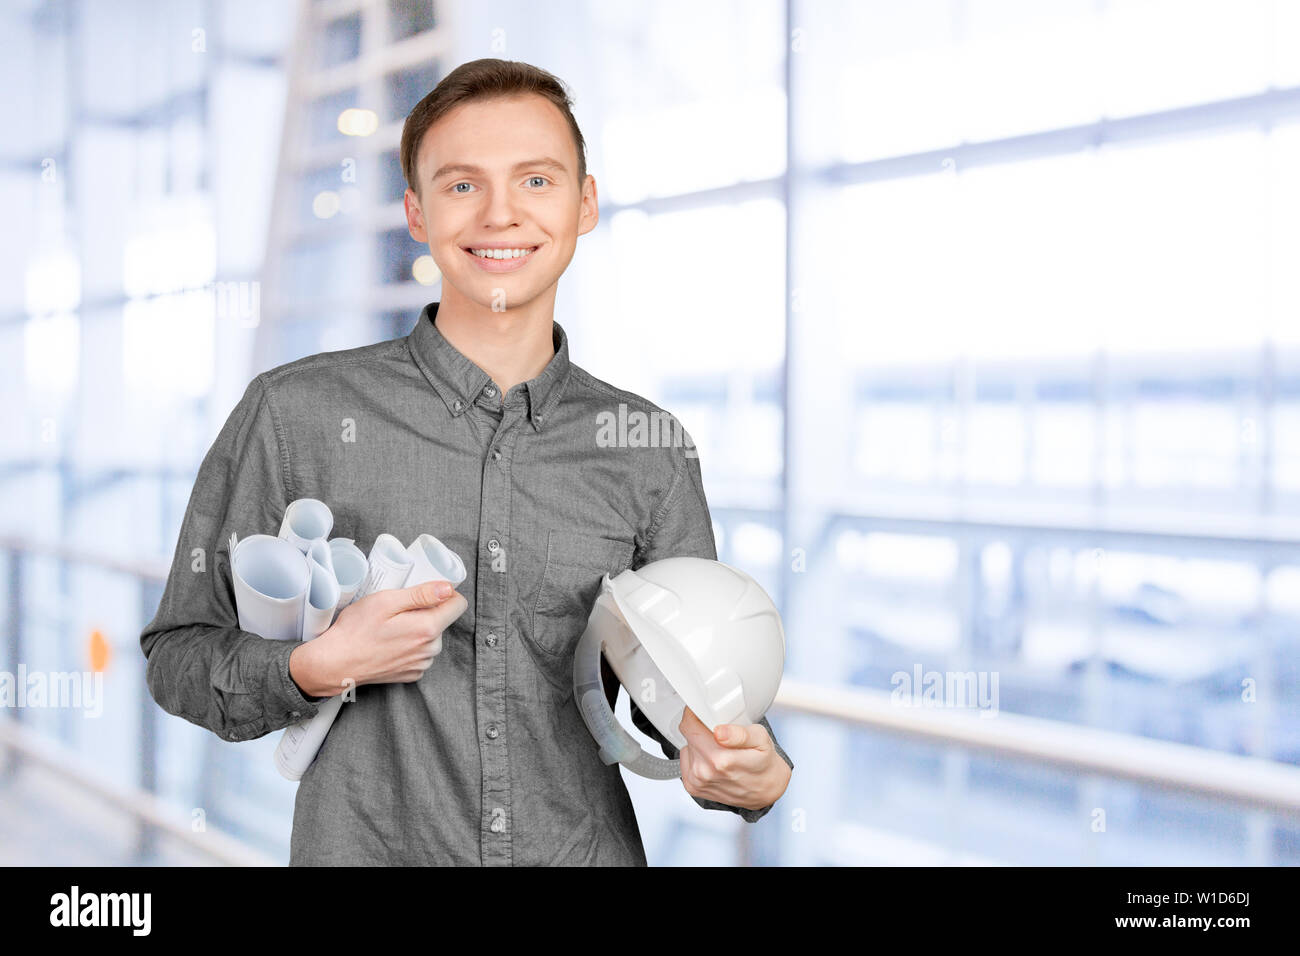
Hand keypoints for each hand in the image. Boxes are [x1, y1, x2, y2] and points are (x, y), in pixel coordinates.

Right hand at [289, 580, 467, 696]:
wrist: (335, 663)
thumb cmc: (356, 630)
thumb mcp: (386, 601)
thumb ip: (422, 594)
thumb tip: (449, 588)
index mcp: (427, 629)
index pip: (458, 604)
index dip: (444, 593)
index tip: (426, 591)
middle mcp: (430, 650)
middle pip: (442, 620)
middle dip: (426, 612)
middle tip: (397, 611)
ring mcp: (421, 664)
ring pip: (431, 637)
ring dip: (417, 629)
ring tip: (390, 628)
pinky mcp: (412, 674)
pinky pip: (420, 652)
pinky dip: (409, 645)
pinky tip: (389, 643)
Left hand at [677, 707, 790, 811]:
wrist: (764, 790)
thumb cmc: (763, 764)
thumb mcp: (761, 740)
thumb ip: (740, 733)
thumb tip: (719, 732)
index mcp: (719, 758)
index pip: (689, 725)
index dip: (697, 714)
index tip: (707, 714)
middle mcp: (704, 772)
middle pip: (689, 735)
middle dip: (702, 729)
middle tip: (721, 734)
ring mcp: (697, 781)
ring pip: (689, 747)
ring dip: (700, 744)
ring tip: (720, 750)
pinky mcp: (692, 787)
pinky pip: (687, 761)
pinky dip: (697, 758)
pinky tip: (713, 761)